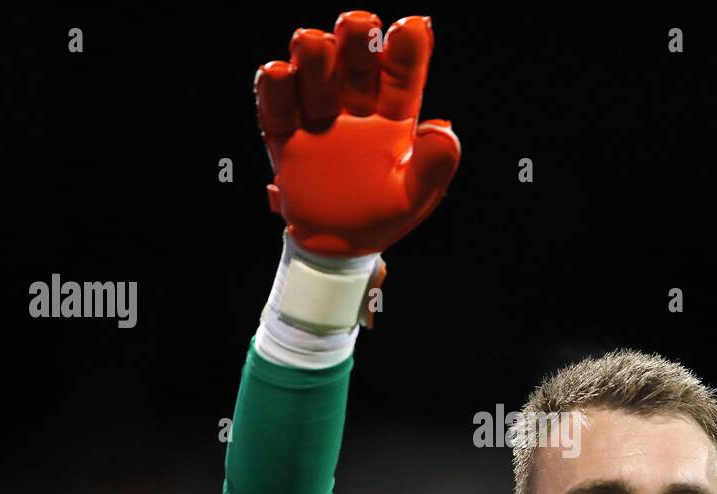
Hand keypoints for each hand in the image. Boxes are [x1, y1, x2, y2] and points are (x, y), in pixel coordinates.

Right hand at [255, 11, 460, 257]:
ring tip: (313, 42)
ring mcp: (318, 120)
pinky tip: (278, 72)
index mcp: (392, 117)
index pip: (401, 77)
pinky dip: (275, 89)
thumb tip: (442, 132)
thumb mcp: (414, 197)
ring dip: (314, 58)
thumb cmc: (383, 216)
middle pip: (355, 66)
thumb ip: (432, 166)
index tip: (411, 28)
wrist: (338, 247)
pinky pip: (277, 108)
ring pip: (315, 78)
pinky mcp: (285, 138)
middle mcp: (354, 109)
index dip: (406, 52)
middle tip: (359, 24)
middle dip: (357, 43)